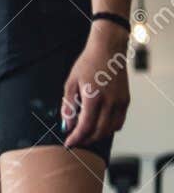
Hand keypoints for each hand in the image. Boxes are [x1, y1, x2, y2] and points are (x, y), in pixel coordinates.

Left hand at [63, 26, 130, 148]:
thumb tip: (67, 126)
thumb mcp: (70, 84)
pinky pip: (119, 121)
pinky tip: (99, 126)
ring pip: (111, 129)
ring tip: (86, 136)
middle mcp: (110, 101)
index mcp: (94, 97)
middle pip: (99, 131)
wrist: (108, 48)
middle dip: (86, 140)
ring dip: (98, 136)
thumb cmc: (88, 63)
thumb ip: (68, 107)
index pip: (85, 127)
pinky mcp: (126, 99)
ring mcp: (120, 101)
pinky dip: (109, 128)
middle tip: (75, 142)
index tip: (68, 143)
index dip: (76, 138)